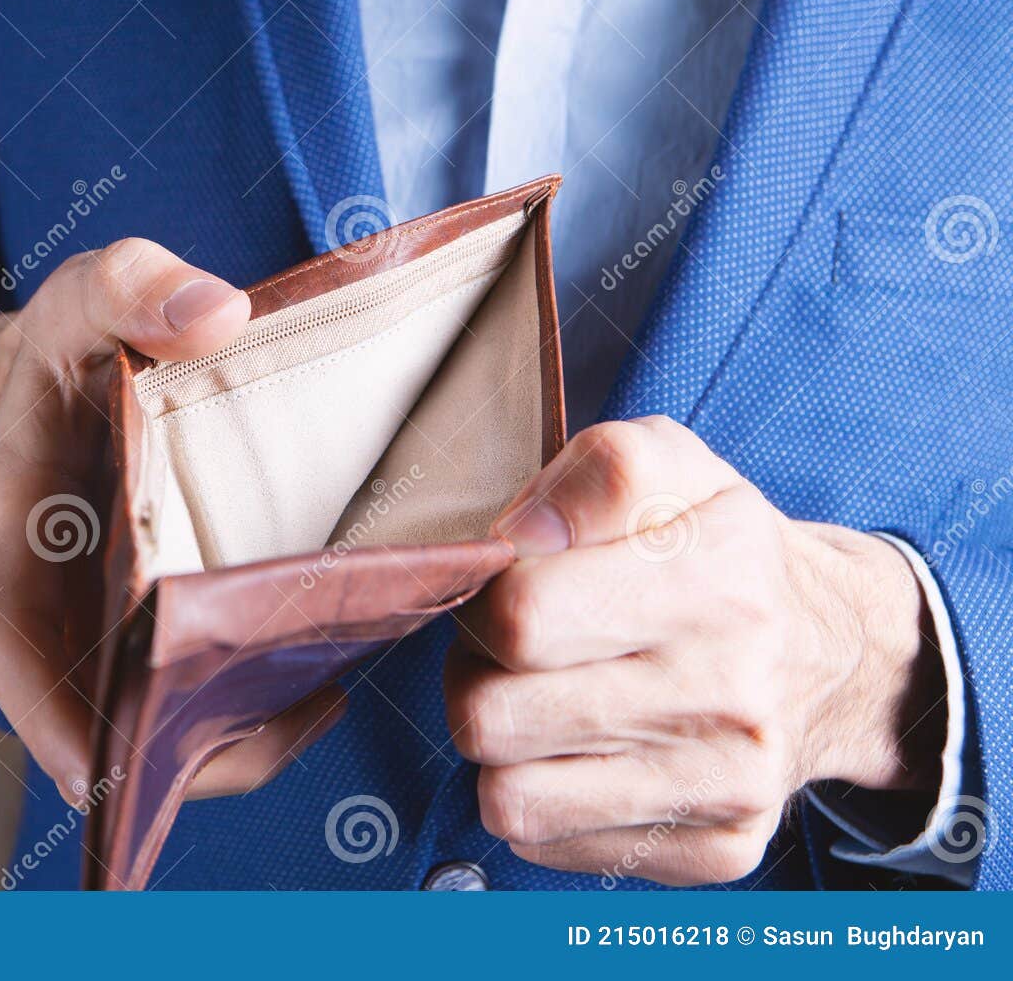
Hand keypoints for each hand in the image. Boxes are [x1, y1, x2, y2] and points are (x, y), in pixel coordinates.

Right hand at [0, 239, 347, 804]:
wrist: (58, 379)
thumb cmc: (63, 351)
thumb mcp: (84, 297)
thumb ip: (134, 288)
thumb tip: (216, 314)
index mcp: (18, 541)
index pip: (10, 652)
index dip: (52, 725)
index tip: (113, 774)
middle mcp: (55, 608)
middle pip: (98, 717)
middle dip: (186, 748)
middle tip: (296, 714)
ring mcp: (105, 629)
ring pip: (155, 719)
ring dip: (233, 732)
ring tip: (326, 696)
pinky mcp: (156, 630)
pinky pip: (194, 687)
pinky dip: (250, 697)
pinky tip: (321, 671)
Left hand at [444, 416, 945, 884]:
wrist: (840, 652)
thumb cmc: (723, 550)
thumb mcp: (672, 464)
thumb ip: (588, 475)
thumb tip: (512, 542)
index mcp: (715, 578)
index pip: (520, 618)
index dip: (481, 600)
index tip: (504, 589)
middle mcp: (728, 690)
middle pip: (492, 718)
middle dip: (474, 676)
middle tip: (510, 652)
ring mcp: (726, 784)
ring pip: (509, 797)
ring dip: (501, 748)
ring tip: (539, 700)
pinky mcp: (719, 850)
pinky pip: (553, 844)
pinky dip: (545, 798)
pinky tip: (582, 751)